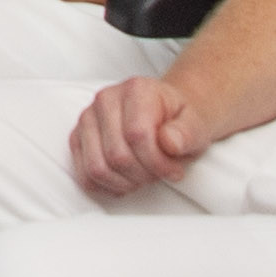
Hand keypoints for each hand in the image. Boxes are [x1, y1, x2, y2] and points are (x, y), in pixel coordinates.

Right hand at [66, 70, 204, 199]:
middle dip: (142, 175)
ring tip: (143, 177)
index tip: (174, 171)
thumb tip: (169, 141)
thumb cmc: (180, 121)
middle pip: (117, 155)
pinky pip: (84, 175)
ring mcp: (88, 118)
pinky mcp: (78, 137)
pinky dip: (106, 187)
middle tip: (159, 174)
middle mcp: (106, 99)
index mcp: (136, 89)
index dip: (157, 162)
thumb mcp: (197, 125)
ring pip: (97, 168)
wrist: (167, 115)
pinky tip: (126, 182)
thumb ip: (187, 132)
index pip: (137, 135)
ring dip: (124, 183)